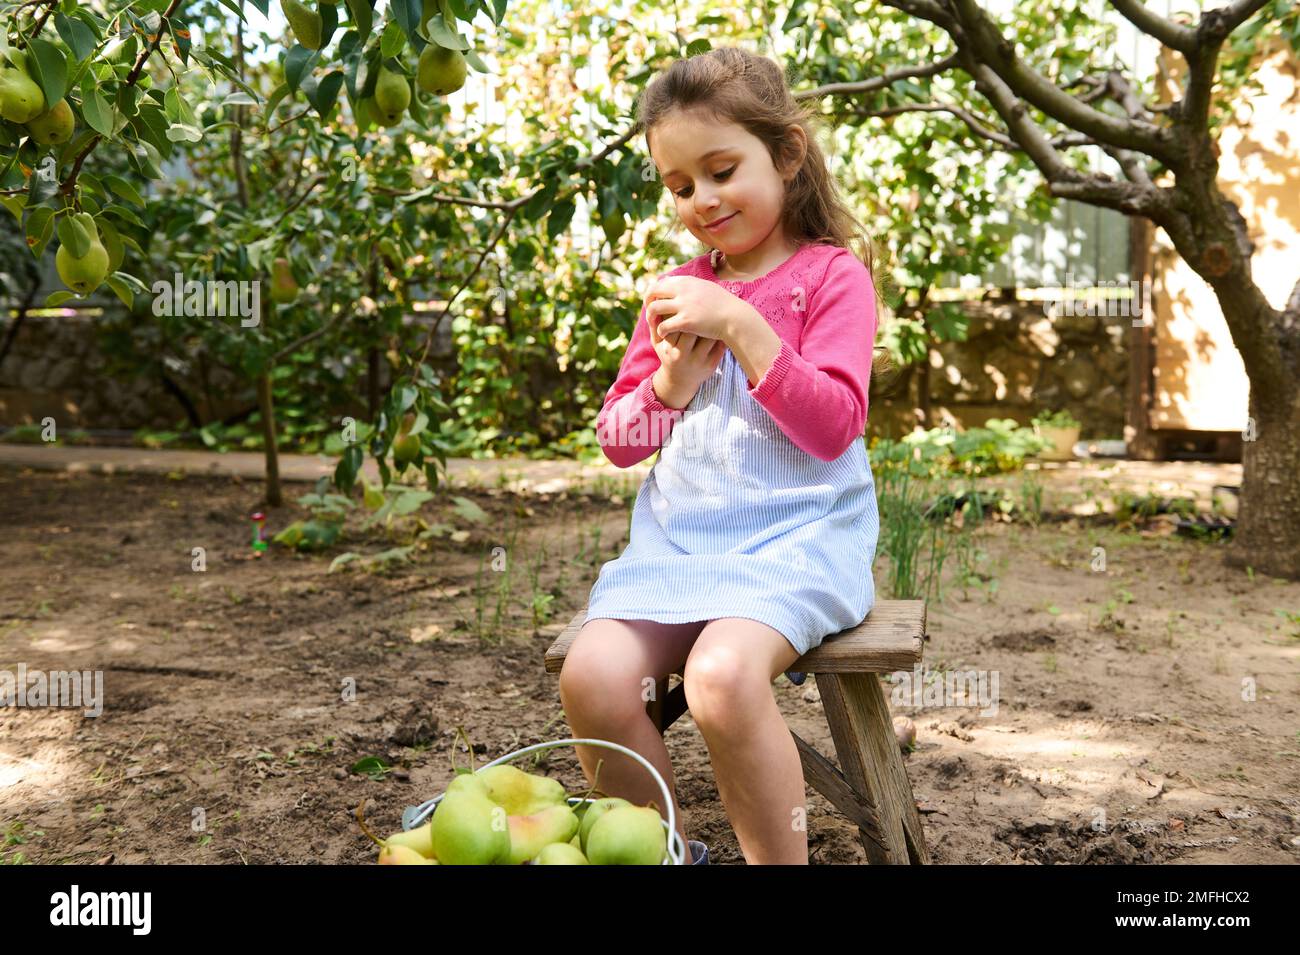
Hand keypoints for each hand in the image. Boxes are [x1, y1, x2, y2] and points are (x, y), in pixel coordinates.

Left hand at [645, 275, 751, 345]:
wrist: (735, 317)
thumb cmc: (723, 305)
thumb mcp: (706, 288)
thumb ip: (690, 285)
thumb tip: (677, 281)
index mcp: (687, 281)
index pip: (661, 282)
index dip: (654, 292)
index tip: (654, 302)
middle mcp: (683, 290)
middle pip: (653, 292)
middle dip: (647, 303)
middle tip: (650, 313)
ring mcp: (684, 305)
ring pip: (654, 309)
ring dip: (650, 317)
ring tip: (654, 325)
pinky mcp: (686, 321)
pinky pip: (663, 326)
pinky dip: (660, 330)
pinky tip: (664, 335)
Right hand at [646, 290, 725, 408]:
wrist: (680, 380)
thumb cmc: (668, 354)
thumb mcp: (657, 343)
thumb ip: (654, 325)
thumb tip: (652, 303)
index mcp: (669, 348)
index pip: (676, 325)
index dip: (682, 312)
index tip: (687, 304)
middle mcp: (683, 356)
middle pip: (694, 330)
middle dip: (698, 317)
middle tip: (703, 306)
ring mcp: (698, 361)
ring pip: (709, 336)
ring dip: (712, 324)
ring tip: (712, 314)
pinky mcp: (711, 364)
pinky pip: (719, 345)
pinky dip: (720, 334)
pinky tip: (720, 326)